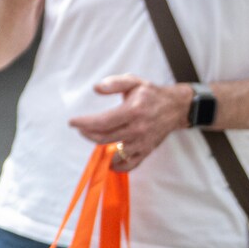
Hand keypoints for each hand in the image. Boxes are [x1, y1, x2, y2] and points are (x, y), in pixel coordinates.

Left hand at [69, 75, 191, 170]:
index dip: (84, 123)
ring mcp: (143, 143)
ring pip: (114, 153)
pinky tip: (107, 160)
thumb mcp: (134, 82)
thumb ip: (114, 83)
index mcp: (133, 111)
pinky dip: (116, 165)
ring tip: (94, 137)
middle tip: (81, 128)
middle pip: (104, 138)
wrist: (176, 107)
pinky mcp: (146, 151)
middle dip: (87, 134)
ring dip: (99, 148)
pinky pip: (129, 165)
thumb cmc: (151, 94)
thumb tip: (96, 88)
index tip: (72, 122)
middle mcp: (138, 129)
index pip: (102, 122)